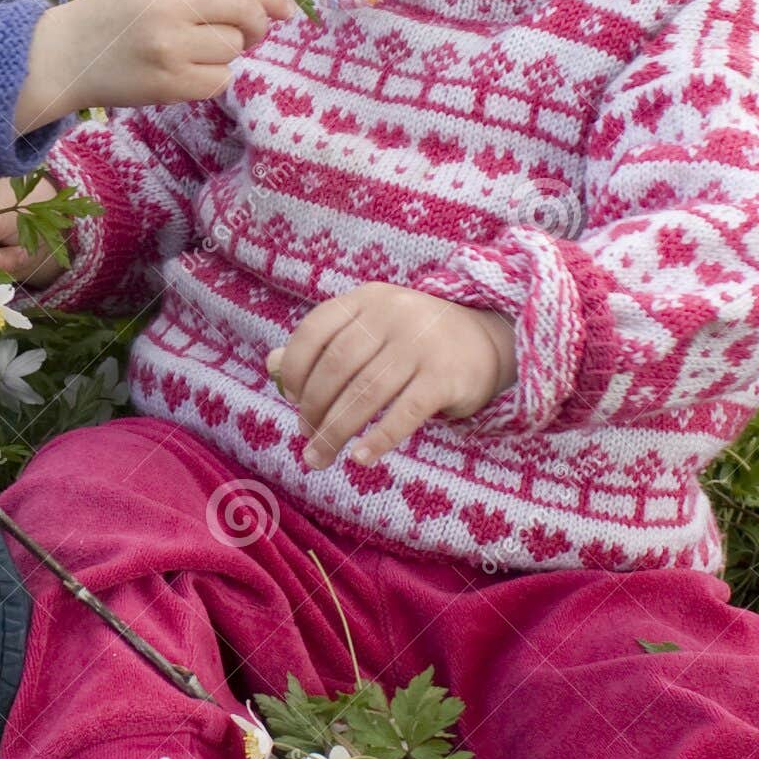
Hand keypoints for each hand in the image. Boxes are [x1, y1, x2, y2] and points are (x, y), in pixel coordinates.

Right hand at [15, 0, 297, 130]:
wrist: (64, 55)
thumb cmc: (112, 14)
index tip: (286, 9)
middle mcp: (169, 7)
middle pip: (247, 13)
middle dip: (257, 25)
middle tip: (247, 34)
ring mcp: (169, 47)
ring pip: (233, 49)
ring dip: (223, 53)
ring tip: (191, 51)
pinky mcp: (169, 83)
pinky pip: (219, 81)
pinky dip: (209, 78)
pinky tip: (182, 72)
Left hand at [267, 285, 516, 468]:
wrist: (486, 341)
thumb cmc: (413, 340)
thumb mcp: (369, 330)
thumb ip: (322, 345)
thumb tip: (272, 366)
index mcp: (366, 299)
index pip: (315, 331)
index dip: (296, 370)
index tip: (292, 401)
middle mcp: (392, 316)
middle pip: (337, 367)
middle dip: (314, 408)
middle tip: (305, 438)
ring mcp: (420, 345)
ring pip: (365, 394)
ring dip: (336, 431)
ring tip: (319, 457)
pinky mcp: (445, 377)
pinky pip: (404, 413)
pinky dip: (379, 439)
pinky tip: (360, 459)